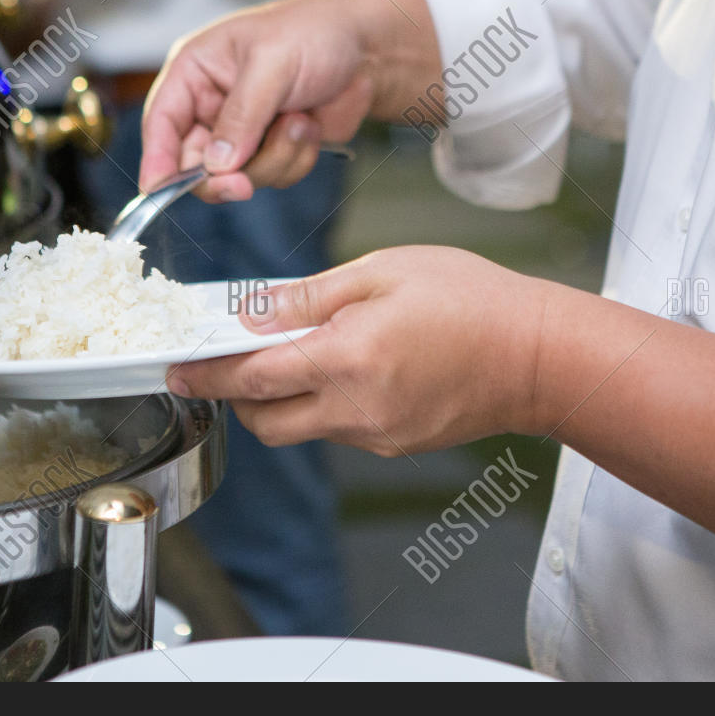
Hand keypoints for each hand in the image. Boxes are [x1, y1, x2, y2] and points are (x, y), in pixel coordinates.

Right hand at [139, 0, 435, 200]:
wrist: (369, 50)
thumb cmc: (315, 33)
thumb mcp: (271, 65)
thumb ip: (241, 116)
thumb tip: (215, 164)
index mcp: (196, 71)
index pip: (161, 122)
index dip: (156, 160)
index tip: (156, 191)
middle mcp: (212, 104)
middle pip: (194, 163)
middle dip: (225, 175)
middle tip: (244, 183)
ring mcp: (243, 130)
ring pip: (238, 176)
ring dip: (274, 157)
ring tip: (299, 120)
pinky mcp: (272, 148)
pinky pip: (272, 176)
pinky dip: (295, 159)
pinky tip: (309, 126)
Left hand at [166, 247, 546, 455]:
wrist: (537, 355)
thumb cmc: (471, 300)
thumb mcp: (383, 271)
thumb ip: (310, 297)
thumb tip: (252, 312)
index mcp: (346, 358)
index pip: (251, 379)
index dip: (206, 374)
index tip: (177, 367)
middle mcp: (355, 409)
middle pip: (264, 422)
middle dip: (238, 395)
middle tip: (238, 358)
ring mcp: (376, 435)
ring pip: (301, 430)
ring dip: (285, 399)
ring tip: (305, 353)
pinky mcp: (395, 444)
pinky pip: (340, 431)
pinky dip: (326, 405)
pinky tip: (352, 368)